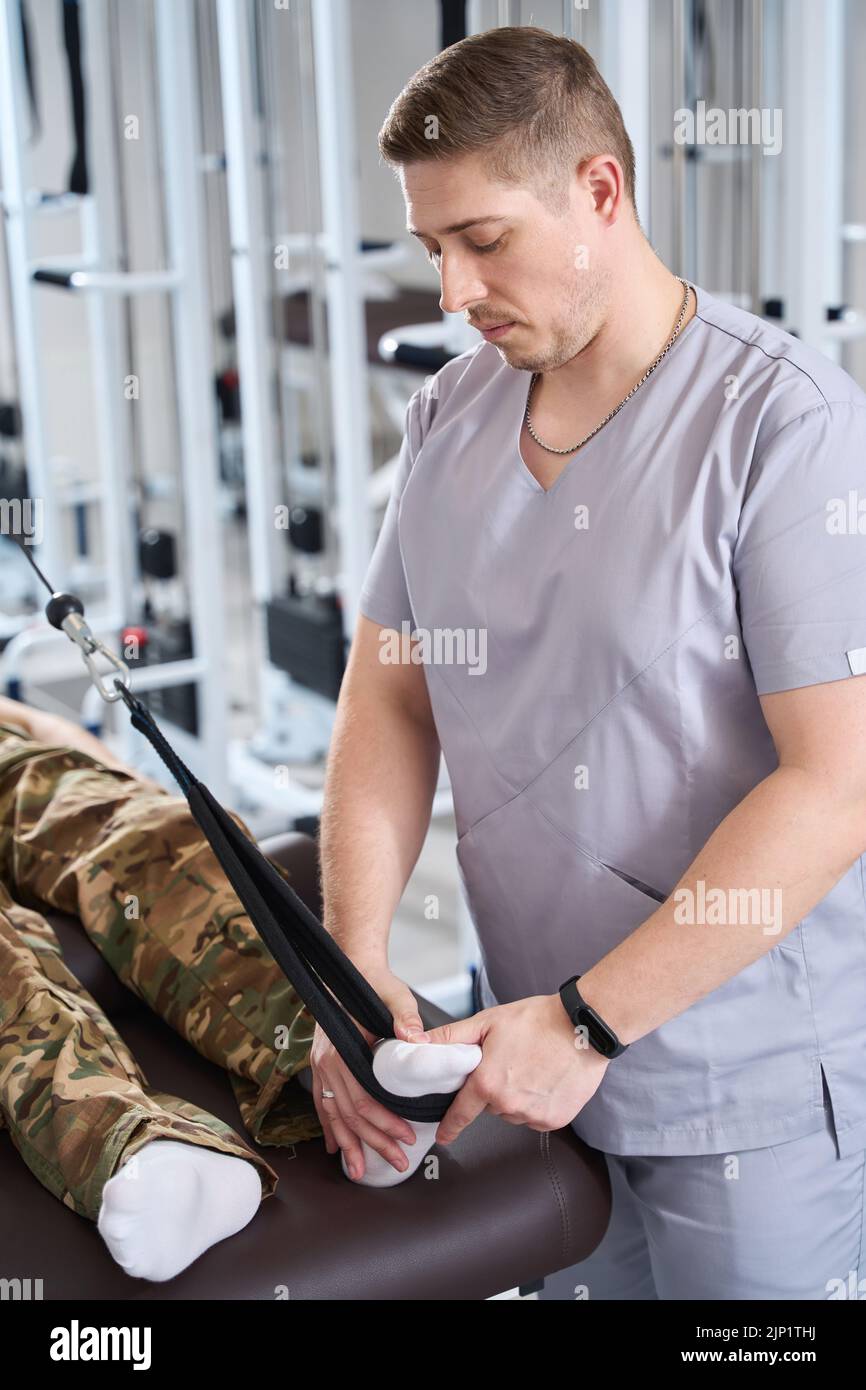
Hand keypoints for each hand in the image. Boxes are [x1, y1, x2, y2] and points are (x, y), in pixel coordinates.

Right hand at [308, 962, 430, 1179]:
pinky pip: (323, 1103)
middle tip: (397, 1164)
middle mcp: (326, 1062)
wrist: (351, 967)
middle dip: (373, 1143)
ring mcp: (321, 1065)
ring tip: (361, 1171)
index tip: (407, 1139)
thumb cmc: (375, 984)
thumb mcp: (395, 996)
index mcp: (342, 1049)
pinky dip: (330, 1127)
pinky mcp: (322, 1064)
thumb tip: (417, 1039)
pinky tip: (337, 1148)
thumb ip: (405, 1017)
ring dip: (349, 1145)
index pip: (364, 1099)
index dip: (385, 1123)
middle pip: (349, 1115)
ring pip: (333, 1114)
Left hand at [422, 994, 610, 1144]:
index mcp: (487, 1083)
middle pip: (490, 1106)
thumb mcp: (488, 1022)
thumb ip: (450, 1037)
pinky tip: (546, 1079)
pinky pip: (536, 1116)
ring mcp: (533, 1115)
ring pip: (514, 1111)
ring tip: (531, 1068)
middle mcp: (508, 1105)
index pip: (460, 1113)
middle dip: (494, 1089)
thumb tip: (417, 1042)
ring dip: (516, 1096)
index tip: (443, 1137)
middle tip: (510, 1063)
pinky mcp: (554, 1120)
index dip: (449, 1126)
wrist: (583, 1028)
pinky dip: (537, 1102)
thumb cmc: (537, 1020)